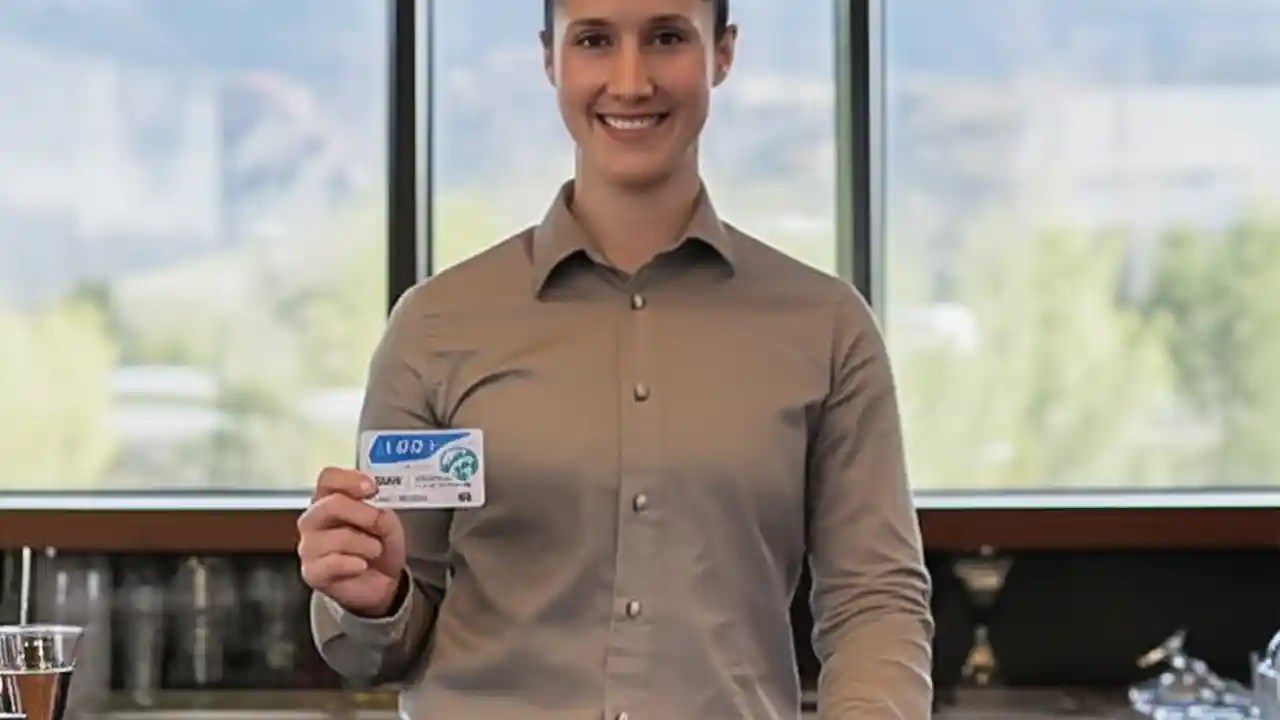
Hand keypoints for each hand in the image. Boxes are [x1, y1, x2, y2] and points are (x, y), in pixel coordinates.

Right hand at [298, 467, 406, 617]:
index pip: (328, 479)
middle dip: (362, 514)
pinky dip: (354, 564)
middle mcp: (313, 520)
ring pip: (337, 537)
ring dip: (365, 545)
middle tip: (378, 525)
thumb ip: (380, 513)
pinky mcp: (311, 572)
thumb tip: (374, 515)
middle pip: (330, 505)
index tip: (372, 490)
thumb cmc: (378, 546)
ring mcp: (308, 547)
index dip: (349, 480)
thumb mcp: (388, 524)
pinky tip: (361, 566)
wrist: (381, 582)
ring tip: (373, 551)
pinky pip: (333, 563)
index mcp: (328, 500)